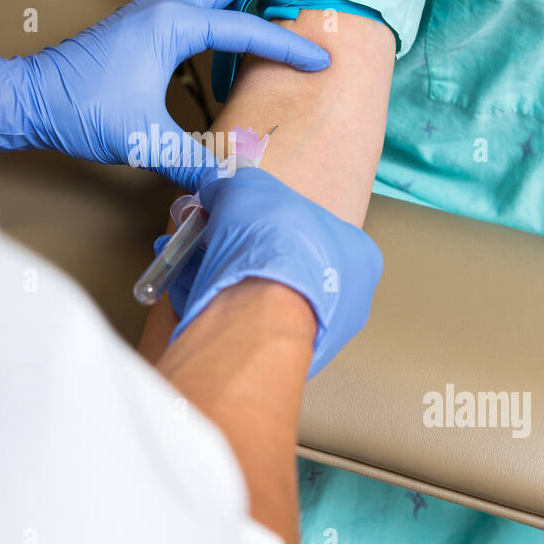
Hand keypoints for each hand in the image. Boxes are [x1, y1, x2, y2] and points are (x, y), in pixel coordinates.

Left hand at [0, 0, 329, 189]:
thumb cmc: (80, 111)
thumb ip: (192, 159)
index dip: (285, 46)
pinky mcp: (137, 24)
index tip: (320, 59)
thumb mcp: (142, 139)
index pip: (243, 30)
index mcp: (171, 26)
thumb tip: (231, 182)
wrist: (28, 99)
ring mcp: (146, 11)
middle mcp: (161, 7)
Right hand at [166, 167, 382, 377]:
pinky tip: (186, 289)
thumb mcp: (251, 189)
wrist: (258, 314)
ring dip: (222, 277)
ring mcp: (314, 335)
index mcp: (357, 255)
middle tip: (209, 237)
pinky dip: (214, 306)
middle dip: (242, 251)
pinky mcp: (277, 359)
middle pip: (285, 265)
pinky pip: (244, 325)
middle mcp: (344, 300)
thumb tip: (218, 185)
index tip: (238, 215)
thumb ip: (236, 184)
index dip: (269, 218)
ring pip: (263, 299)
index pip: (312, 229)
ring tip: (188, 261)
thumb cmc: (273, 245)